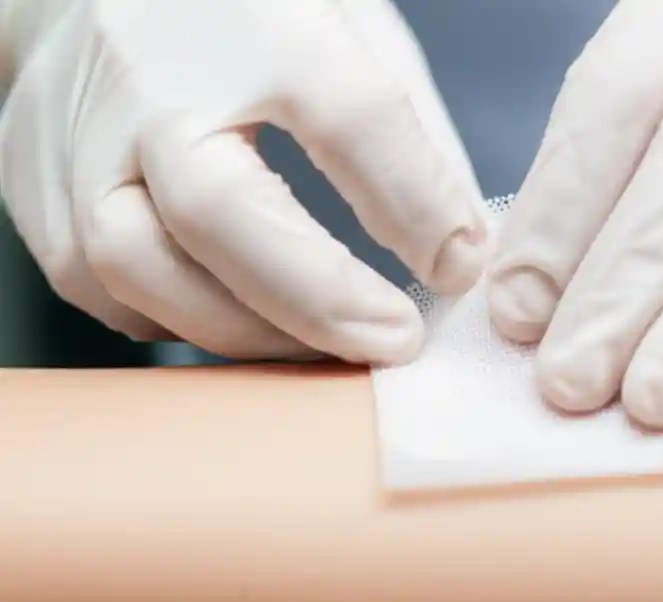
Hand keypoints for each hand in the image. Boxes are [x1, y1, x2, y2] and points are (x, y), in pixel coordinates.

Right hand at [0, 0, 486, 363]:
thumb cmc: (243, 13)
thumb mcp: (349, 31)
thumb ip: (410, 136)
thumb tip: (462, 255)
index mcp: (258, 20)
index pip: (350, 117)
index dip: (414, 205)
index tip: (461, 269)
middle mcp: (152, 73)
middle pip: (221, 210)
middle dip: (318, 298)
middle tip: (393, 344)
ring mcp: (75, 130)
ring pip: (137, 265)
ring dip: (246, 331)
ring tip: (323, 349)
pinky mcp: (30, 179)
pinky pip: (97, 285)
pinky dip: (179, 318)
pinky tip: (240, 319)